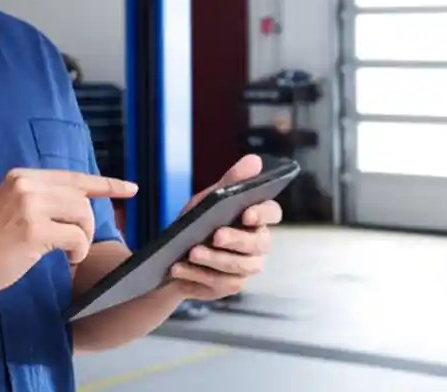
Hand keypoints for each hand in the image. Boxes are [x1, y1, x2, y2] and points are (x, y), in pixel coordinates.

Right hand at [0, 168, 137, 295]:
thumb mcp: (13, 208)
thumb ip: (42, 200)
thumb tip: (81, 203)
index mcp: (22, 177)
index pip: (74, 177)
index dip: (105, 184)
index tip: (130, 188)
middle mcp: (27, 185)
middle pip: (81, 199)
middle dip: (86, 225)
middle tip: (73, 245)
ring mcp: (29, 206)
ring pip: (82, 216)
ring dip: (82, 239)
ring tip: (67, 253)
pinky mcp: (33, 230)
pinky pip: (75, 238)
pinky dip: (78, 252)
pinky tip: (65, 260)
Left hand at [167, 154, 281, 300]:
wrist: (174, 254)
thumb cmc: (199, 221)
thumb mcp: (210, 199)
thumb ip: (231, 181)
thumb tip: (254, 160)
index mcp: (257, 220)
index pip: (272, 213)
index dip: (263, 214)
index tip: (246, 213)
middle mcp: (257, 246)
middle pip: (257, 244)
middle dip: (236, 240)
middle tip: (216, 235)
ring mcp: (245, 269)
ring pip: (238, 267)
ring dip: (213, 259)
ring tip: (191, 252)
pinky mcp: (228, 287)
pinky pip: (217, 283)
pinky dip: (196, 275)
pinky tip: (179, 267)